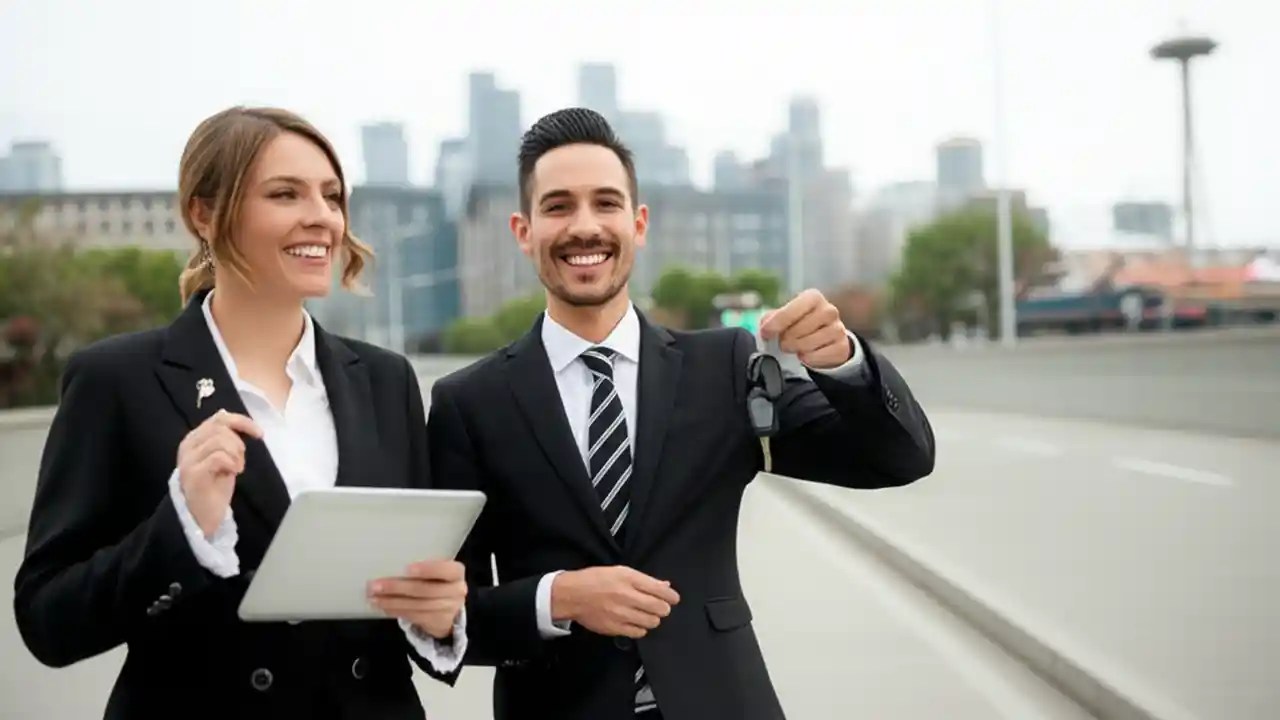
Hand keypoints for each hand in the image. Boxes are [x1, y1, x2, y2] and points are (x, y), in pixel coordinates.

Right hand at [177, 409, 262, 536]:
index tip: (259, 434)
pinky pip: (219, 457)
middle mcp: (188, 446)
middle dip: (238, 443)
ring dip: (236, 454)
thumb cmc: (214, 487)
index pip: (219, 418)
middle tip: (240, 462)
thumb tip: (235, 421)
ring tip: (236, 469)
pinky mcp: (194, 473)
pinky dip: (232, 463)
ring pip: (220, 440)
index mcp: (194, 439)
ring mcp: (189, 459)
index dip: (242, 422)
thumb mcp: (223, 458)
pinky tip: (233, 473)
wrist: (201, 516)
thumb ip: (225, 440)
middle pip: (220, 427)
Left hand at [368, 560, 466, 639]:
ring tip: (374, 598)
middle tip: (375, 585)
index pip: (444, 570)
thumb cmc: (438, 580)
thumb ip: (423, 567)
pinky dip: (397, 611)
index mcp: (456, 572)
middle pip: (425, 590)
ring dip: (392, 602)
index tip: (406, 569)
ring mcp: (449, 608)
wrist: (451, 605)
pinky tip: (384, 607)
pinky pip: (414, 616)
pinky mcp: (438, 621)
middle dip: (398, 588)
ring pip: (417, 605)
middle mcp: (457, 591)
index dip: (426, 569)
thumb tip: (391, 564)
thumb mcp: (437, 570)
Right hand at [551, 566, 680, 638]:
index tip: (674, 598)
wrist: (572, 595)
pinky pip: (639, 632)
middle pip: (659, 608)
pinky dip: (641, 628)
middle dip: (663, 608)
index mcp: (628, 579)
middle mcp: (627, 596)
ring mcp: (621, 614)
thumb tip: (664, 585)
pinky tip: (635, 622)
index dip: (671, 596)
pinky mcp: (615, 628)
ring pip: (652, 622)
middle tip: (659, 607)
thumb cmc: (595, 580)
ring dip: (653, 618)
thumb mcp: (620, 571)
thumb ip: (644, 580)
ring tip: (646, 614)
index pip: (660, 590)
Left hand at [759, 288, 850, 368]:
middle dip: (785, 339)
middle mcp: (829, 310)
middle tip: (784, 342)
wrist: (826, 339)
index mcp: (813, 297)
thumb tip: (765, 326)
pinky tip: (806, 354)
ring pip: (807, 345)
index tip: (766, 332)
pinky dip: (806, 359)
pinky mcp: (841, 347)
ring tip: (795, 347)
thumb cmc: (800, 324)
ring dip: (796, 349)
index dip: (777, 322)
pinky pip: (816, 357)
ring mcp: (838, 329)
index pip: (793, 309)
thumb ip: (771, 318)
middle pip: (798, 330)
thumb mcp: (785, 316)